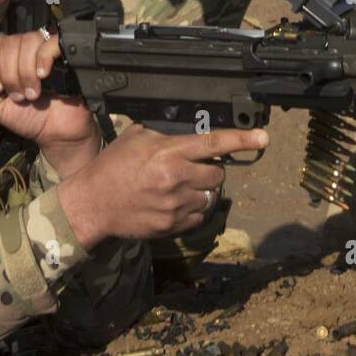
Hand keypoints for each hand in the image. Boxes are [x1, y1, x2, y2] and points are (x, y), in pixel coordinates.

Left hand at [0, 30, 98, 156]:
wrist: (57, 133)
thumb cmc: (26, 117)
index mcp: (7, 57)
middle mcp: (26, 48)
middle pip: (10, 42)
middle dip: (9, 74)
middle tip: (18, 97)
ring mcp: (46, 49)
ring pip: (28, 41)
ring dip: (25, 71)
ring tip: (32, 94)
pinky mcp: (65, 52)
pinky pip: (50, 43)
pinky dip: (43, 59)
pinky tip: (43, 76)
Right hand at [58, 125, 267, 248]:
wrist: (93, 204)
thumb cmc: (112, 167)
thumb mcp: (136, 138)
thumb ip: (165, 134)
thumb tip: (187, 130)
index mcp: (168, 152)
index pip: (214, 143)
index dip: (242, 139)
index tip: (263, 137)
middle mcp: (176, 178)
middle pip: (217, 175)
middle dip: (210, 170)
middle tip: (191, 169)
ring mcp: (176, 204)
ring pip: (209, 197)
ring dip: (200, 191)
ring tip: (178, 187)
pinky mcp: (173, 225)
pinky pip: (198, 216)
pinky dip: (192, 209)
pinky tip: (172, 203)